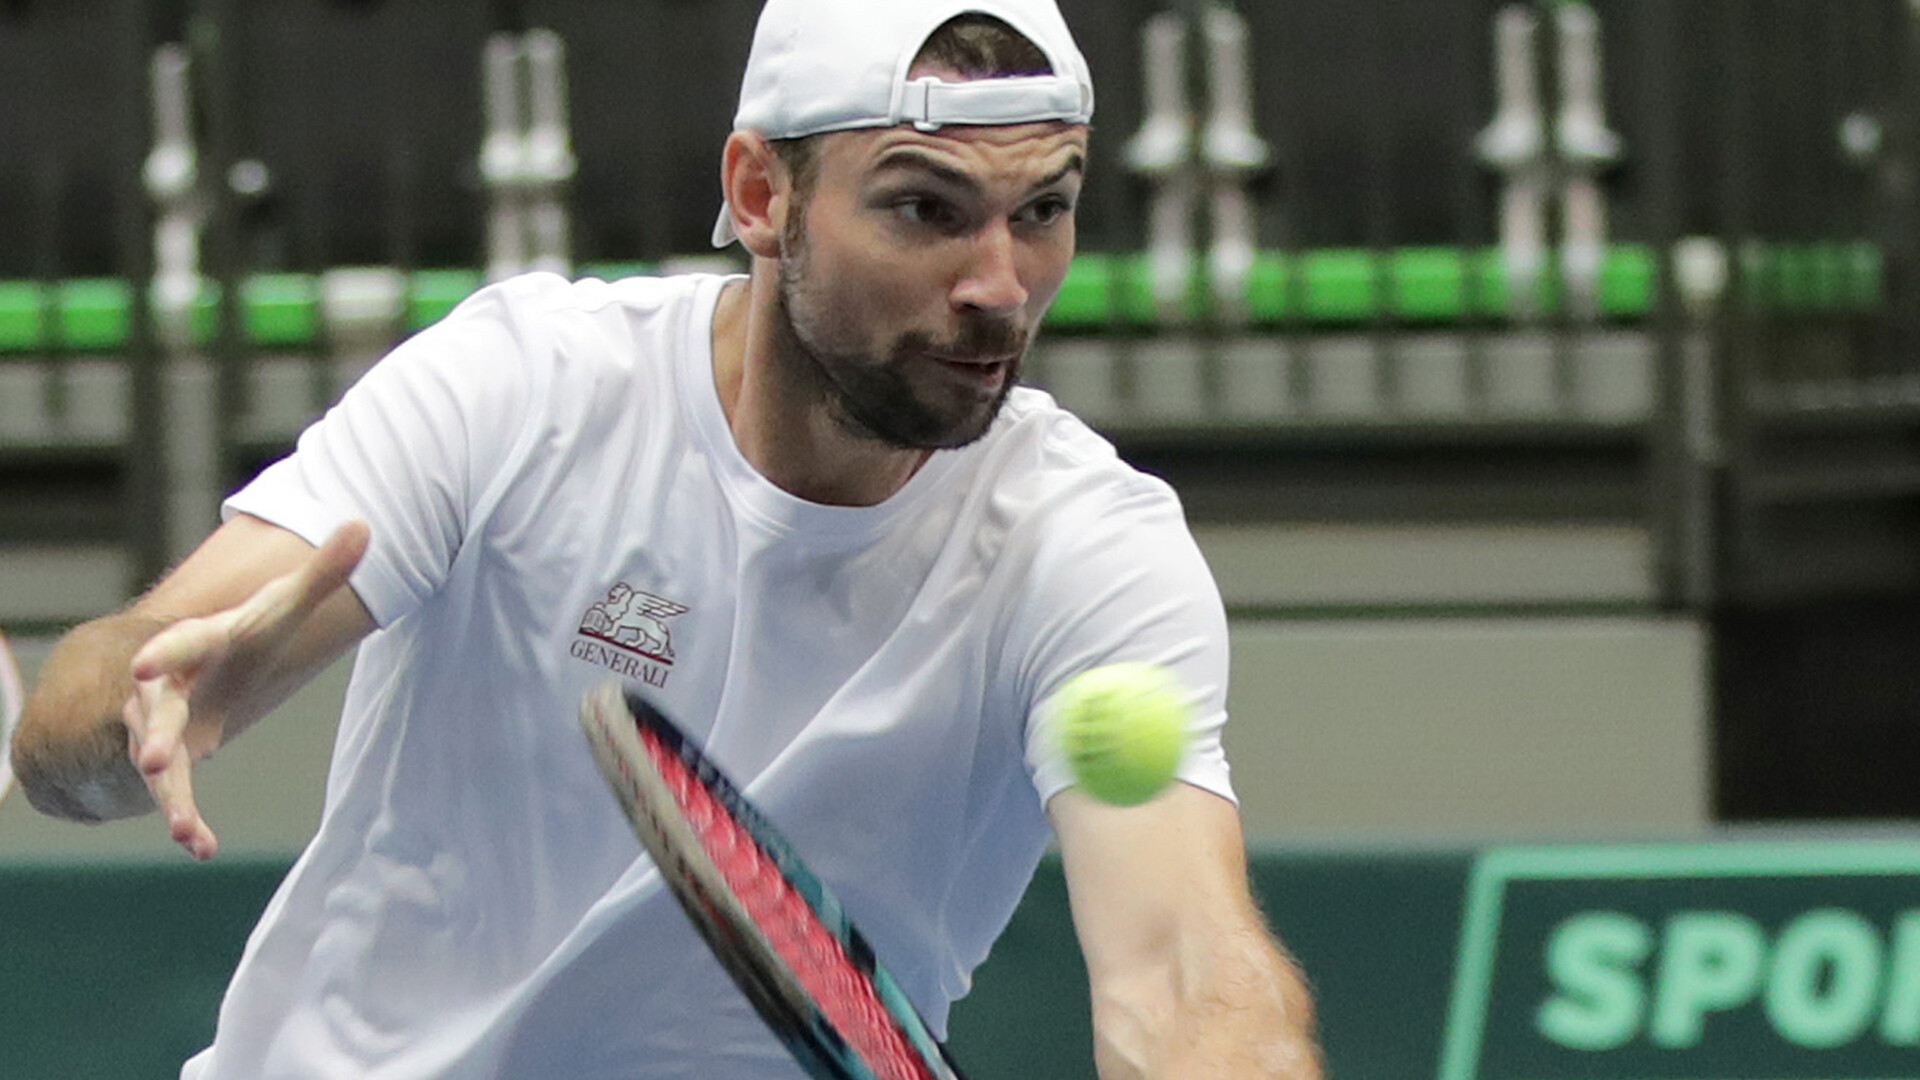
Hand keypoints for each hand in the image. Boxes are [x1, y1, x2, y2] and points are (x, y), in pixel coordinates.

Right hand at [124, 521, 368, 858]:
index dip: (164, 654)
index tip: (143, 666)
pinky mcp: (172, 763)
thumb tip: (367, 526)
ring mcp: (163, 728)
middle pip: (156, 711)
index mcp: (197, 645)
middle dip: (154, 733)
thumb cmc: (239, 636)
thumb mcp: (281, 606)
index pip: (180, 645)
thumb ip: (323, 572)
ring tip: (181, 826)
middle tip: (151, 757)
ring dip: (168, 792)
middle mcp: (168, 688)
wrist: (188, 667)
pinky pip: (175, 794)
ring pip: (157, 760)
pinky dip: (187, 819)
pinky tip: (201, 848)